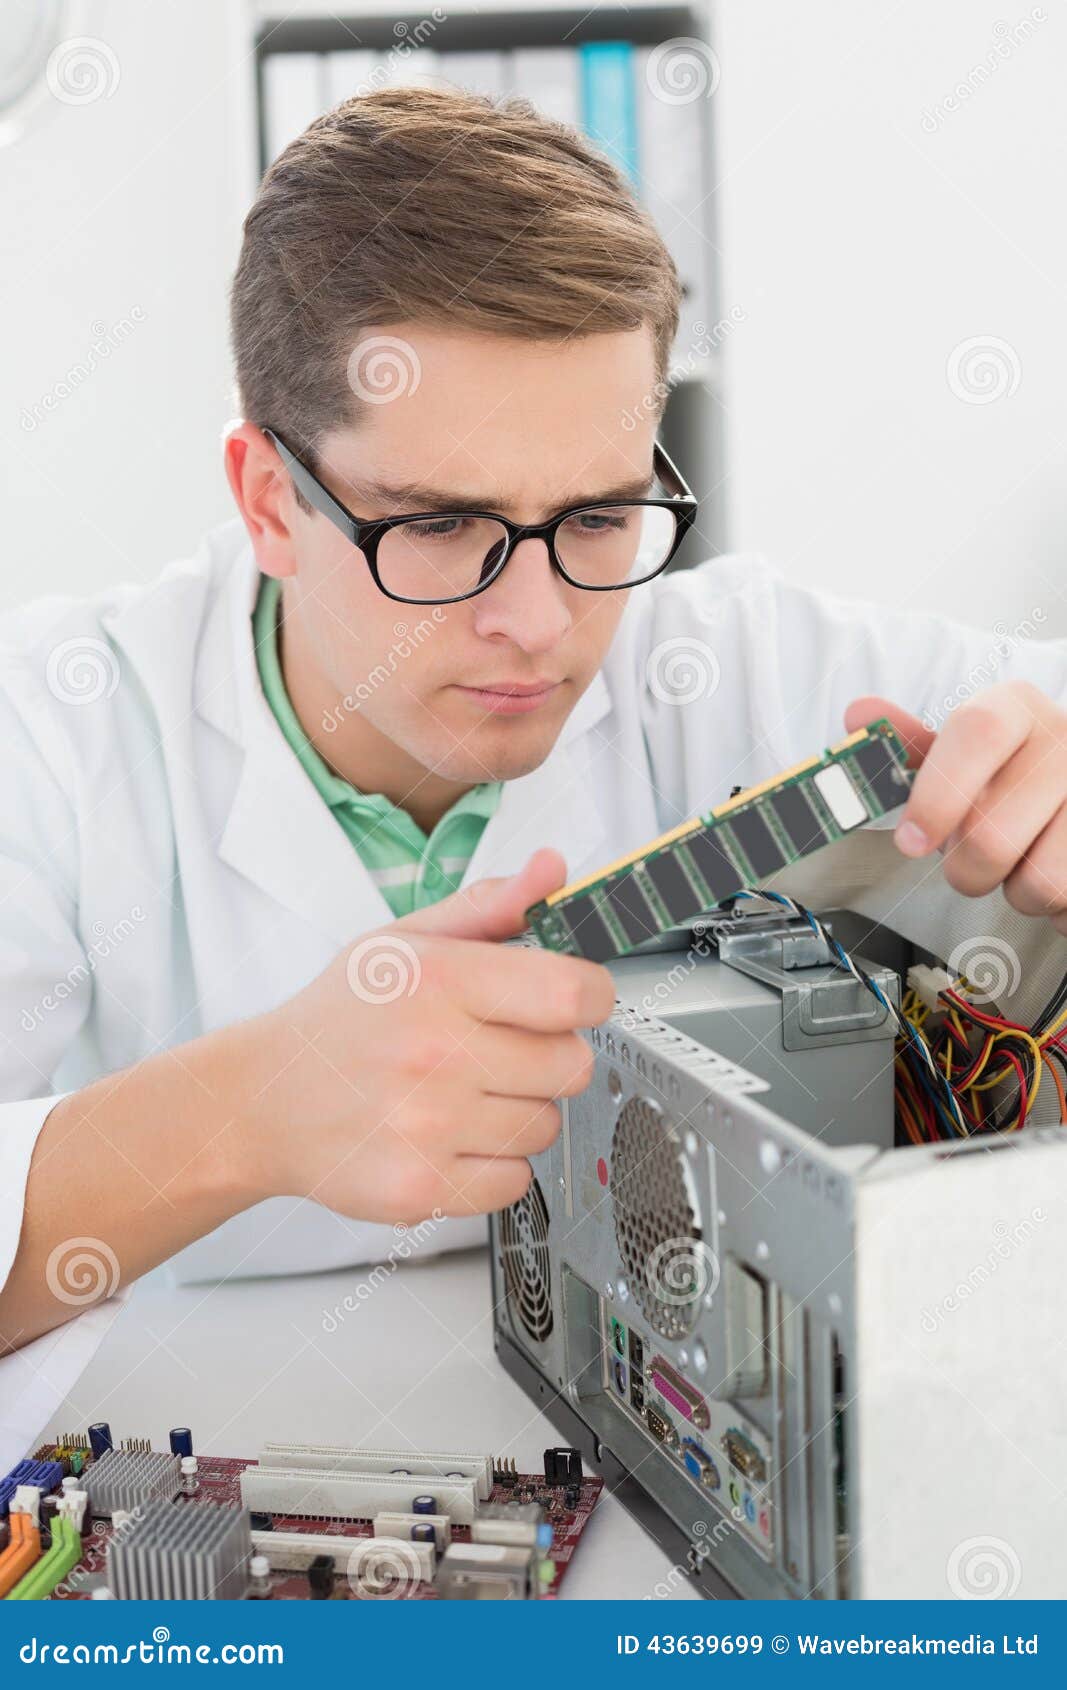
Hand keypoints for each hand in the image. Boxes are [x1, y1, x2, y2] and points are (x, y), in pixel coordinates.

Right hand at [242, 848, 615, 1223]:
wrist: (261, 1100)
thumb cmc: (339, 1016)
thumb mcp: (404, 941)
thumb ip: (488, 906)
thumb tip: (552, 870)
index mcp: (438, 981)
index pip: (573, 994)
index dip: (589, 996)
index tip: (572, 1000)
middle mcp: (435, 1053)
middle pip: (572, 1065)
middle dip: (550, 1055)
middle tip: (501, 1049)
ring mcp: (426, 1126)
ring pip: (547, 1125)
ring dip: (520, 1110)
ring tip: (466, 1093)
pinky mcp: (419, 1187)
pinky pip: (516, 1182)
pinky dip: (495, 1164)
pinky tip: (454, 1137)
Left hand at [845, 685, 1066, 933]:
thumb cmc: (1011, 782)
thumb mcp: (961, 759)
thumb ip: (910, 746)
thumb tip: (860, 714)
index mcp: (1017, 709)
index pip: (977, 733)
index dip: (935, 794)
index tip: (911, 842)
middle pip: (992, 832)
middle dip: (966, 869)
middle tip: (971, 860)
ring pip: (1039, 881)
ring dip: (1017, 892)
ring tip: (1024, 863)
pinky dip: (1054, 908)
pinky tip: (1056, 873)